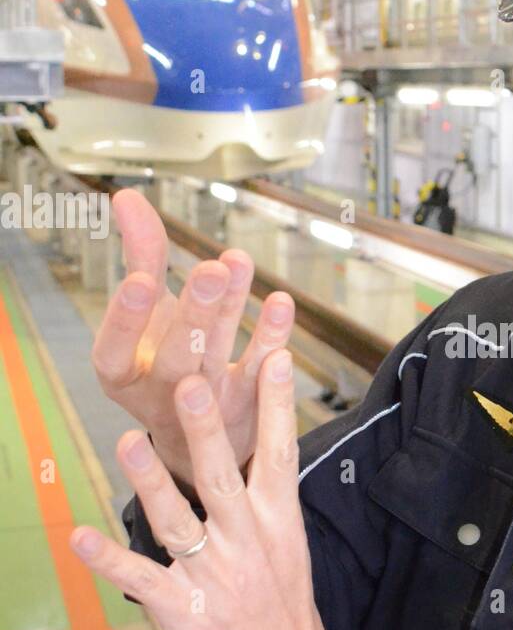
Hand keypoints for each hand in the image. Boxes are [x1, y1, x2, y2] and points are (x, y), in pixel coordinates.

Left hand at [70, 348, 332, 629]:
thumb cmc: (286, 614)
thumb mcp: (288, 549)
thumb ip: (264, 502)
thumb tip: (251, 452)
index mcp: (278, 521)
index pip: (278, 452)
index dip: (276, 404)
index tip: (275, 355)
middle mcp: (248, 541)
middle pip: (222, 476)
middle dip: (205, 429)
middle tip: (191, 383)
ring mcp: (216, 576)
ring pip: (178, 519)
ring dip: (149, 480)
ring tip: (127, 441)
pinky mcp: (187, 612)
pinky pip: (142, 579)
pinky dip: (109, 558)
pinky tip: (78, 537)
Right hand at [92, 187, 295, 485]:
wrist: (200, 435)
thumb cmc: (163, 357)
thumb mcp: (148, 312)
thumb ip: (142, 256)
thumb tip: (126, 194)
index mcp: (122, 374)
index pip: (116, 349)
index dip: (126, 319)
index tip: (141, 280)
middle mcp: (161, 394)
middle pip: (176, 359)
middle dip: (194, 315)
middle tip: (212, 270)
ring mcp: (207, 406)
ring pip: (216, 361)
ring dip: (230, 314)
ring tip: (239, 263)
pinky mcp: (246, 407)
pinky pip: (259, 372)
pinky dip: (270, 339)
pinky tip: (280, 303)